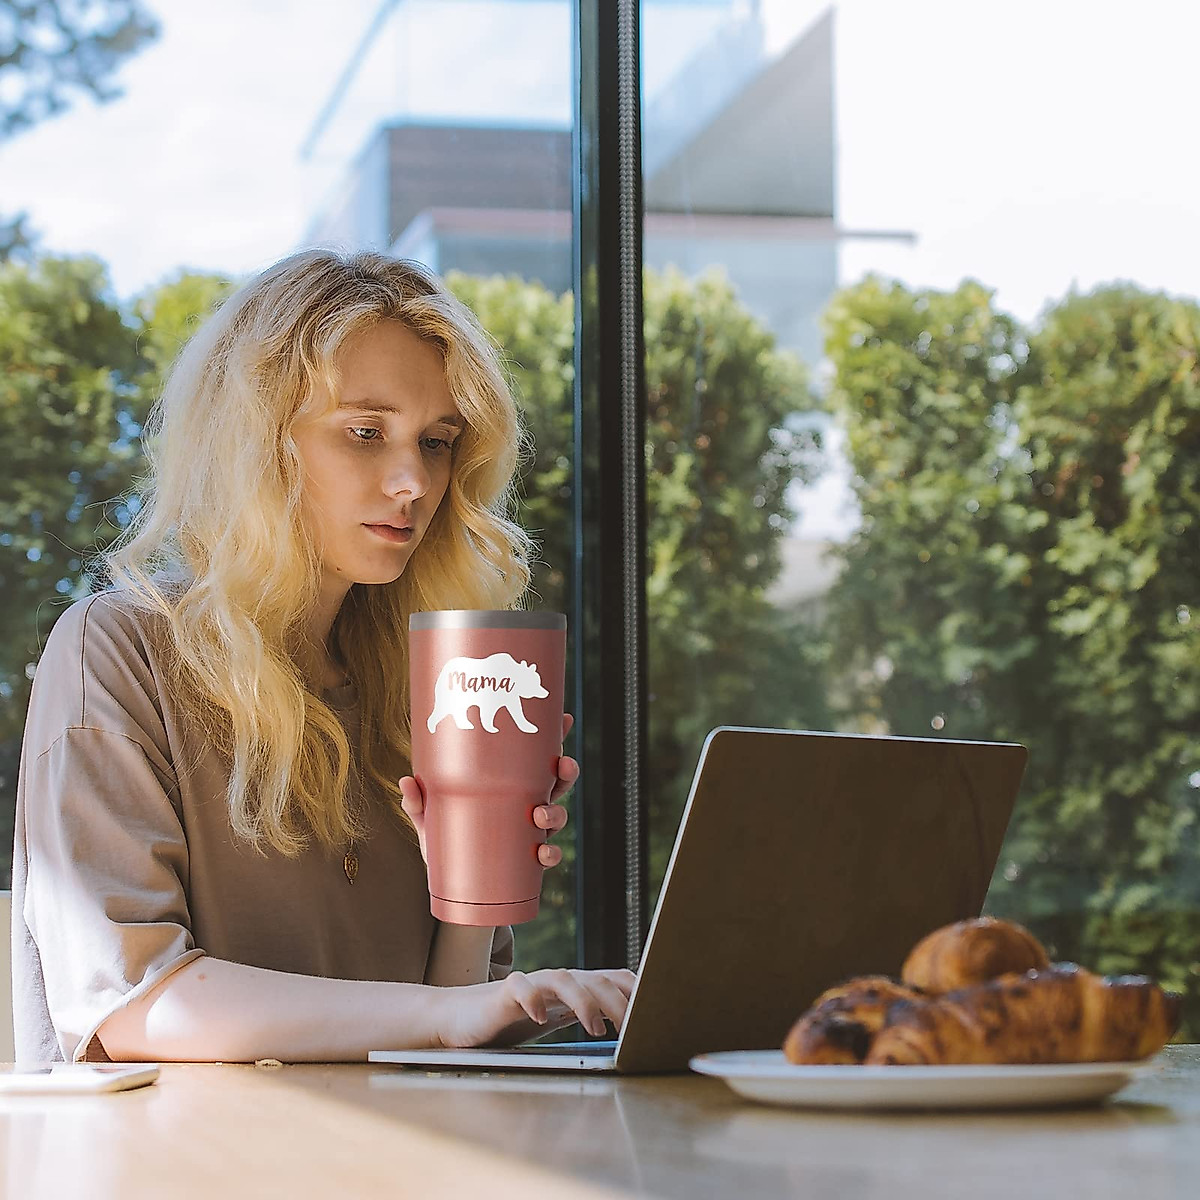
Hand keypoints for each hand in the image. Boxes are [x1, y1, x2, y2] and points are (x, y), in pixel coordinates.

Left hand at [399, 713, 577, 866]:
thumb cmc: (444, 838)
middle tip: (563, 764)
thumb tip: (406, 780)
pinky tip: (543, 852)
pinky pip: (547, 856)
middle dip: (567, 772)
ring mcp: (529, 833)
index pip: (537, 759)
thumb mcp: (429, 815)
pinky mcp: (526, 861)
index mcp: (510, 787)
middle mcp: (526, 806)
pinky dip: (550, 854)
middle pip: (557, 784)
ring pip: (556, 817)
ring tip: (540, 813)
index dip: (556, 738)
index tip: (566, 720)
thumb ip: (419, 800)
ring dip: (556, 813)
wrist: (447, 882)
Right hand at [436, 966, 637, 1047]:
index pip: (614, 978)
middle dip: (618, 1002)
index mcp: (575, 987)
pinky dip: (533, 999)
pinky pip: (520, 986)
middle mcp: (557, 980)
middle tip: (632, 1031)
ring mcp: (532, 983)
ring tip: (595, 1029)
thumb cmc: (513, 1021)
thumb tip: (628, 1028)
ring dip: (585, 1001)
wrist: (461, 1018)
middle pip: (596, 978)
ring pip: (564, 978)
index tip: (655, 1013)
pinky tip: (541, 1018)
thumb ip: (587, 1015)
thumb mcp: (558, 1020)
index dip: (636, 992)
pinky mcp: (504, 992)